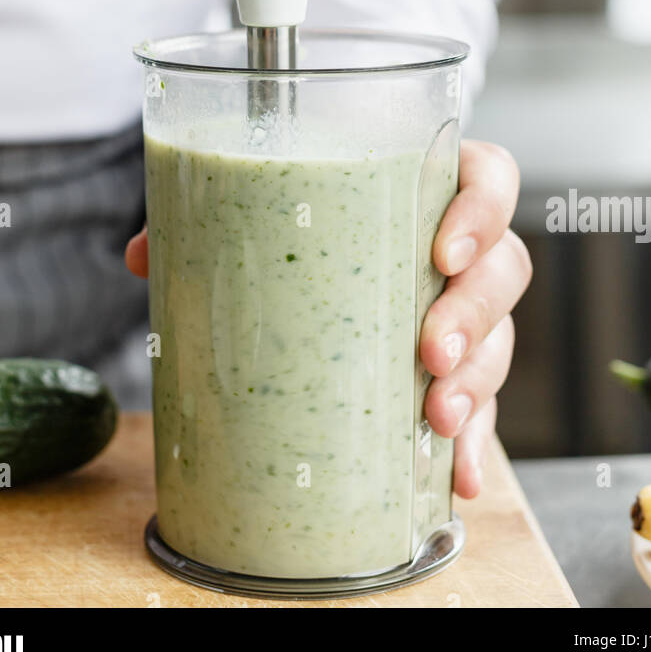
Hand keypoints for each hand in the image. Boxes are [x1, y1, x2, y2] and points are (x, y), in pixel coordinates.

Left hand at [127, 138, 528, 500]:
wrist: (309, 281)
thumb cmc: (305, 232)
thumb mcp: (259, 215)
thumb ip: (211, 221)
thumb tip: (144, 254)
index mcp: (424, 190)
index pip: (489, 177)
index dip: (482, 206)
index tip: (445, 247)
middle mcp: (459, 252)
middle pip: (506, 266)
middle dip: (475, 312)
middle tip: (429, 349)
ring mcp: (464, 316)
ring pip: (500, 338)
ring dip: (478, 380)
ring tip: (436, 414)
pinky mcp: (457, 375)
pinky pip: (482, 406)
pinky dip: (471, 442)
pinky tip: (457, 474)